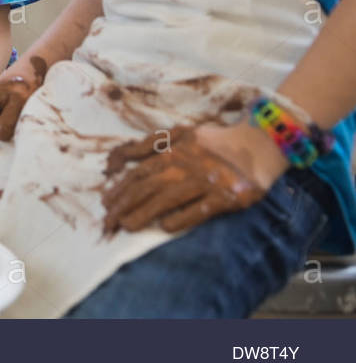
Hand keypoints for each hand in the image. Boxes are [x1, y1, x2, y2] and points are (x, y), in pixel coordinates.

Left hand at [101, 121, 286, 234]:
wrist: (256, 144)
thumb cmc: (213, 142)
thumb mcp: (179, 134)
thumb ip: (149, 144)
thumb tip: (119, 158)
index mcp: (171, 153)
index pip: (137, 174)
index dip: (119, 189)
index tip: (105, 204)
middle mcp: (184, 167)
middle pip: (146, 188)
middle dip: (124, 205)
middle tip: (108, 221)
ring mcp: (205, 182)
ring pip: (167, 199)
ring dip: (145, 213)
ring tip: (127, 226)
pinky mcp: (226, 197)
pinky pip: (200, 210)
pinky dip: (182, 218)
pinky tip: (165, 228)